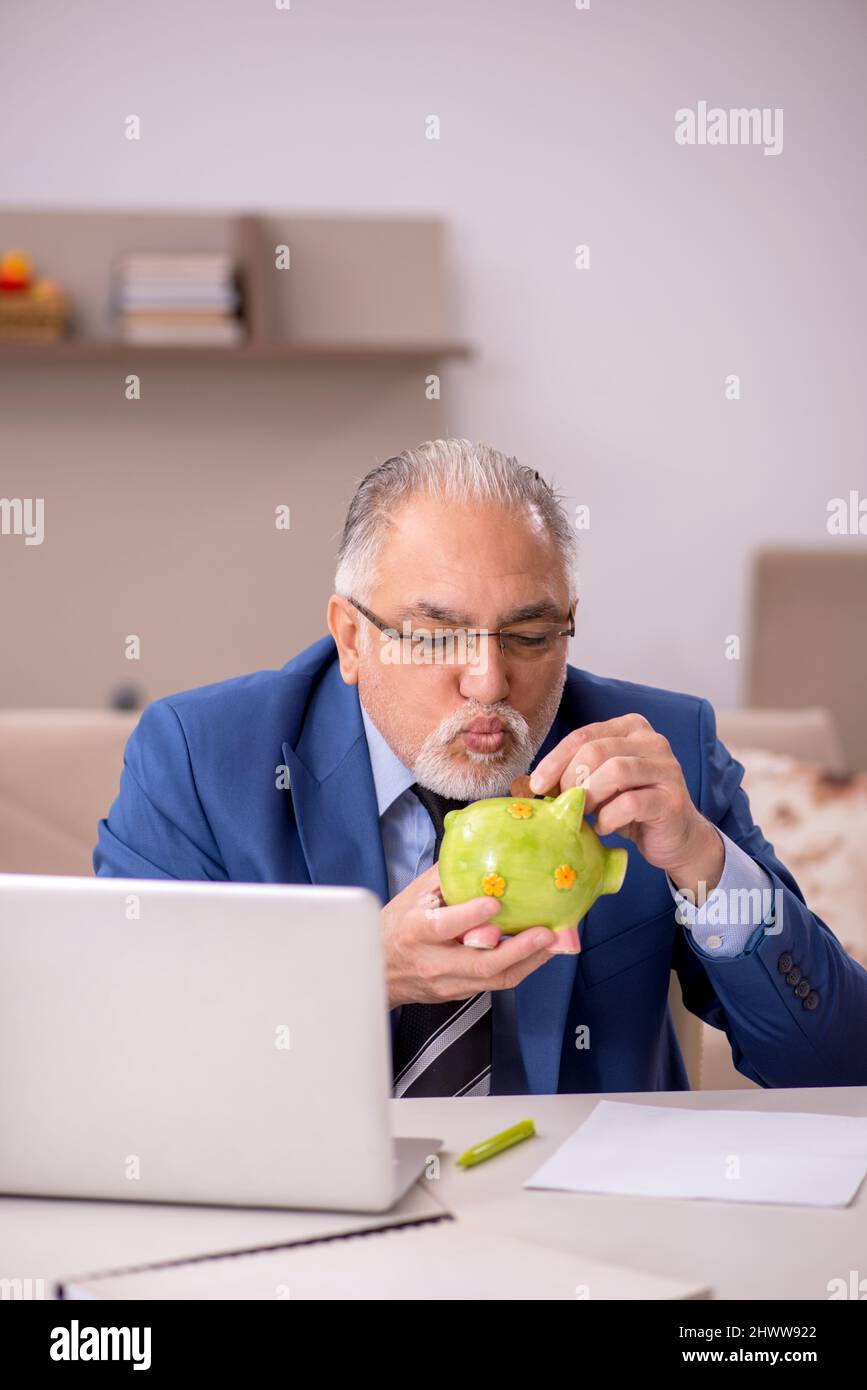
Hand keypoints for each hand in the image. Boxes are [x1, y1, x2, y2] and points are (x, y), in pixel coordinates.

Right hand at [382, 864, 558, 1008]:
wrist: (380, 970)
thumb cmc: (398, 926)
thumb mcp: (414, 895)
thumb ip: (446, 875)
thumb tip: (476, 843)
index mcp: (416, 931)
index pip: (443, 926)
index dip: (470, 916)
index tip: (495, 903)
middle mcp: (433, 961)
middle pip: (480, 964)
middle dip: (518, 949)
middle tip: (546, 932)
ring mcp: (449, 981)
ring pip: (494, 979)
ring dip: (529, 961)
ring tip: (554, 943)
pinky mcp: (461, 992)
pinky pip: (496, 983)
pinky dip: (521, 967)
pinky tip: (539, 953)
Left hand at [529, 713, 723, 895]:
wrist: (675, 838)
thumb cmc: (631, 809)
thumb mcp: (598, 787)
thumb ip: (570, 777)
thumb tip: (525, 784)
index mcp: (630, 728)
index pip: (584, 735)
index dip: (555, 760)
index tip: (536, 785)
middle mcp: (652, 741)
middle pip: (597, 750)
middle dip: (570, 779)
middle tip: (561, 803)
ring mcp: (666, 768)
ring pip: (616, 771)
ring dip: (590, 796)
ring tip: (583, 814)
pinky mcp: (672, 799)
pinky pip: (631, 803)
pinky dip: (609, 817)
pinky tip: (604, 827)